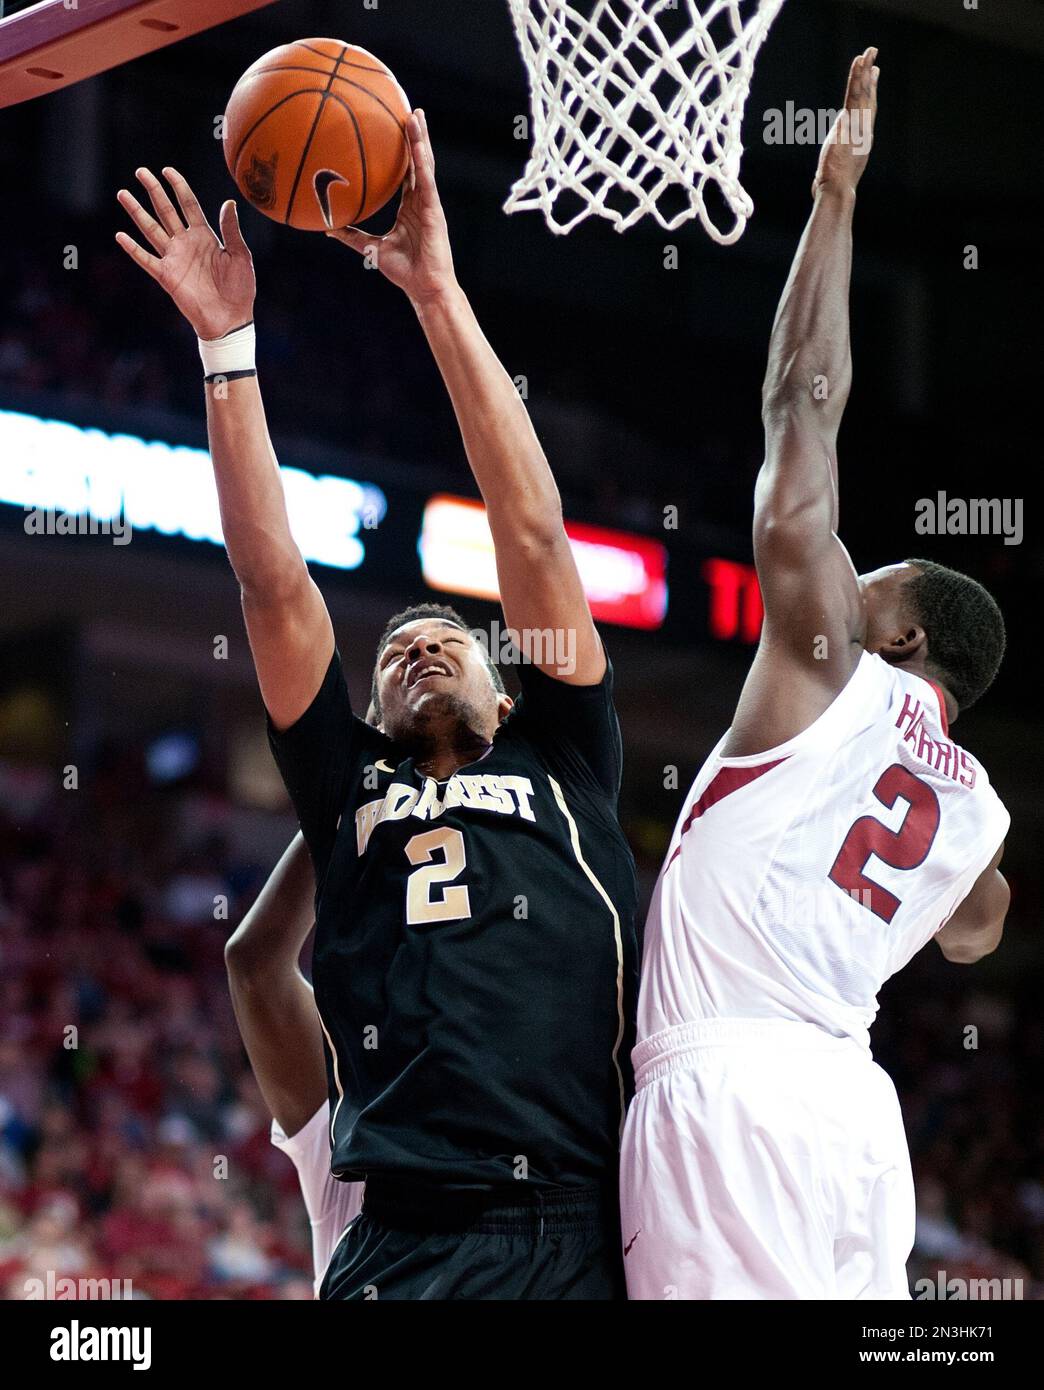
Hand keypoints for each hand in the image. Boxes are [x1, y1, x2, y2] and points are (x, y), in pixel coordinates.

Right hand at [116, 167, 255, 340]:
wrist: (231, 319)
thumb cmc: (239, 289)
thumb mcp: (240, 255)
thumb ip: (231, 230)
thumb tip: (228, 203)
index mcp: (205, 236)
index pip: (188, 204)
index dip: (178, 186)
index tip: (168, 170)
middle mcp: (186, 243)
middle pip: (166, 210)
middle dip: (153, 191)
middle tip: (140, 171)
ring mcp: (174, 258)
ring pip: (151, 229)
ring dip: (137, 212)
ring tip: (123, 194)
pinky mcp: (167, 276)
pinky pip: (146, 259)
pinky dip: (133, 249)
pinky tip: (120, 236)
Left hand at [325, 109, 457, 307]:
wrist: (423, 287)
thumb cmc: (403, 271)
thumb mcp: (371, 249)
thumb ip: (352, 236)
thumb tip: (327, 229)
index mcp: (410, 207)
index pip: (406, 173)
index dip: (402, 151)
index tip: (395, 129)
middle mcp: (421, 201)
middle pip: (418, 162)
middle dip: (415, 136)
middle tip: (409, 110)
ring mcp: (429, 204)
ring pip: (424, 165)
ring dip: (420, 139)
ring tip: (415, 115)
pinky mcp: (434, 210)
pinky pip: (425, 180)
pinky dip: (421, 160)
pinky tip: (417, 142)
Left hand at [813, 47, 878, 199]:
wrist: (837, 190)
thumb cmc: (833, 189)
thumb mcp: (834, 175)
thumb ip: (829, 175)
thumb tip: (818, 182)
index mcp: (862, 140)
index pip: (868, 111)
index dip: (871, 93)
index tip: (873, 76)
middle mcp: (864, 129)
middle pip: (869, 97)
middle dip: (871, 76)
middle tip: (873, 55)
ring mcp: (859, 125)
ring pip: (863, 92)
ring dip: (865, 71)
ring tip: (868, 52)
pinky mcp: (851, 121)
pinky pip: (854, 95)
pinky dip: (857, 77)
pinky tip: (859, 63)